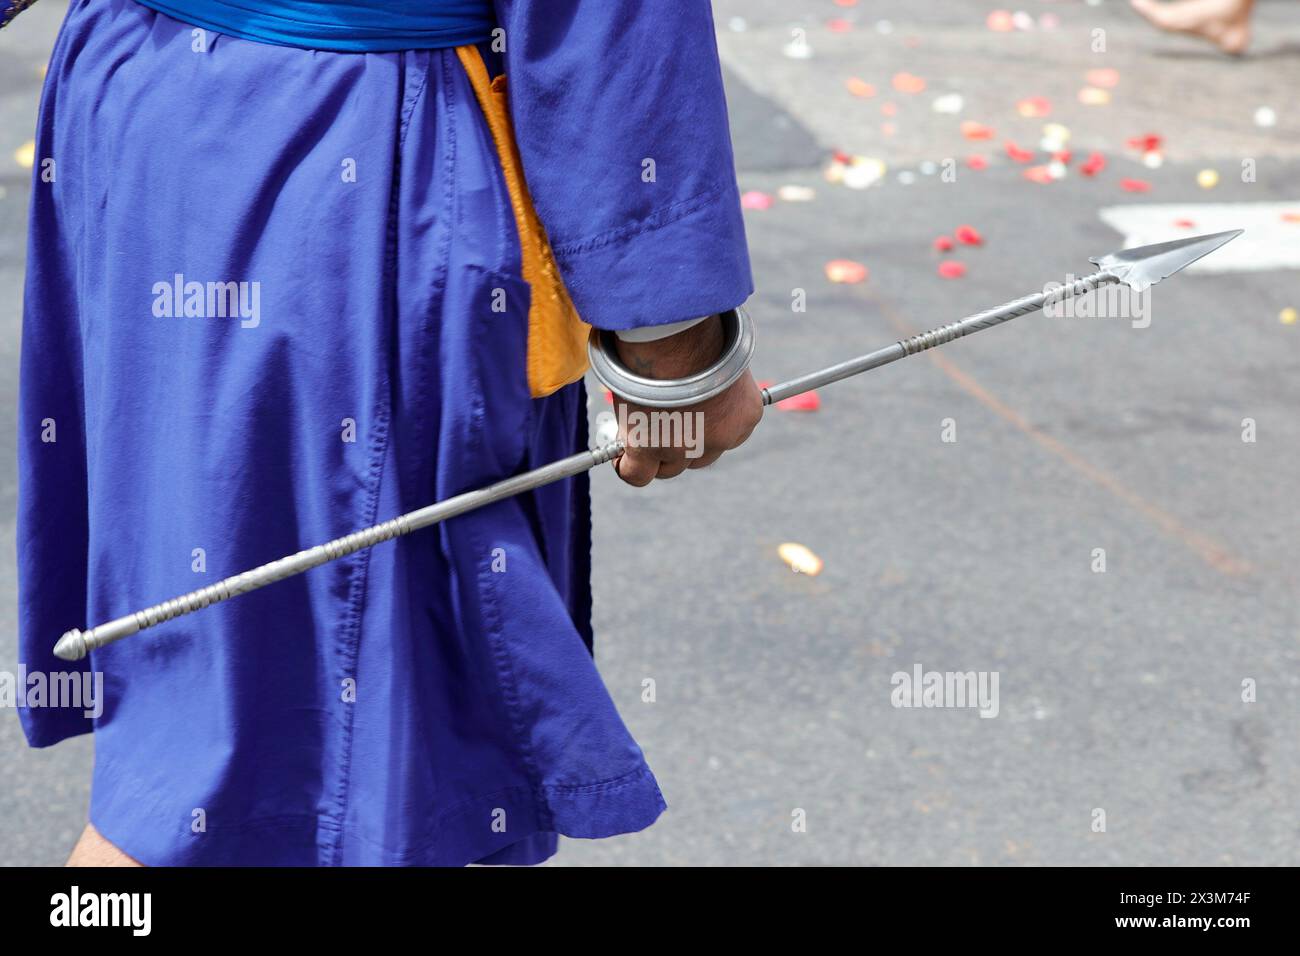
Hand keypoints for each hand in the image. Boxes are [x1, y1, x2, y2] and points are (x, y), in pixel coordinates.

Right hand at [611, 315, 763, 485]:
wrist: (675, 332)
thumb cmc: (696, 331)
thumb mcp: (717, 358)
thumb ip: (710, 380)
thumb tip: (690, 380)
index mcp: (745, 413)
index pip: (724, 434)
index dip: (700, 426)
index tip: (685, 415)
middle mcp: (722, 437)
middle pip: (698, 457)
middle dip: (679, 443)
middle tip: (658, 422)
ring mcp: (686, 447)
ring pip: (668, 468)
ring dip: (653, 454)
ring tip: (635, 433)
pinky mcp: (651, 450)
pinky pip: (637, 474)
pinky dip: (628, 467)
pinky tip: (620, 457)